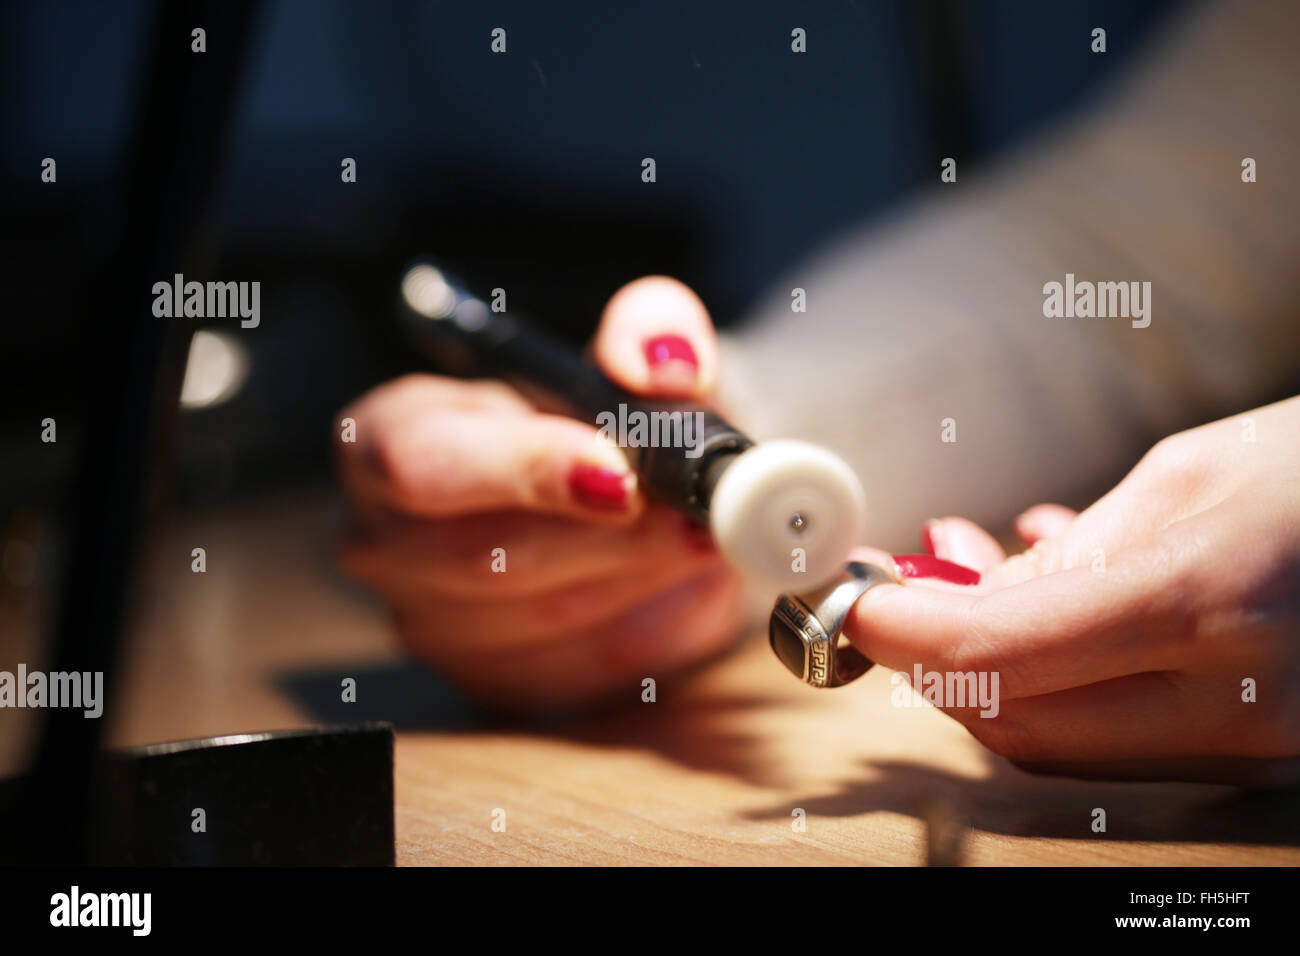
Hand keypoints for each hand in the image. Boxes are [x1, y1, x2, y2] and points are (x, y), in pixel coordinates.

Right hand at [334, 278, 742, 709]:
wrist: (622, 490)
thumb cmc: (601, 415)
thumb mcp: (628, 352)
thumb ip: (653, 329)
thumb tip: (669, 367)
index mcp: (389, 438)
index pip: (420, 464)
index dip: (522, 470)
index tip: (620, 472)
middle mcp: (388, 543)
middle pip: (487, 559)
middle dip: (613, 537)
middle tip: (700, 512)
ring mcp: (438, 628)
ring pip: (552, 622)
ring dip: (649, 577)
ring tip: (707, 533)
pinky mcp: (500, 687)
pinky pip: (593, 669)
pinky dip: (663, 622)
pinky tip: (689, 578)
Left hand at [846, 396, 1299, 785]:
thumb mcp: (1184, 477)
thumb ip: (1066, 557)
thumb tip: (958, 603)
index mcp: (1210, 599)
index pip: (1004, 653)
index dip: (905, 632)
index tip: (854, 601)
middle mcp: (1237, 697)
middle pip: (1018, 721)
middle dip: (932, 662)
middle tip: (897, 594)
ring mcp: (1255, 742)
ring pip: (1059, 743)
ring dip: (986, 675)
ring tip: (972, 575)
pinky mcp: (1257, 754)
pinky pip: (1118, 739)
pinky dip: (1053, 688)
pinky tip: (1043, 610)